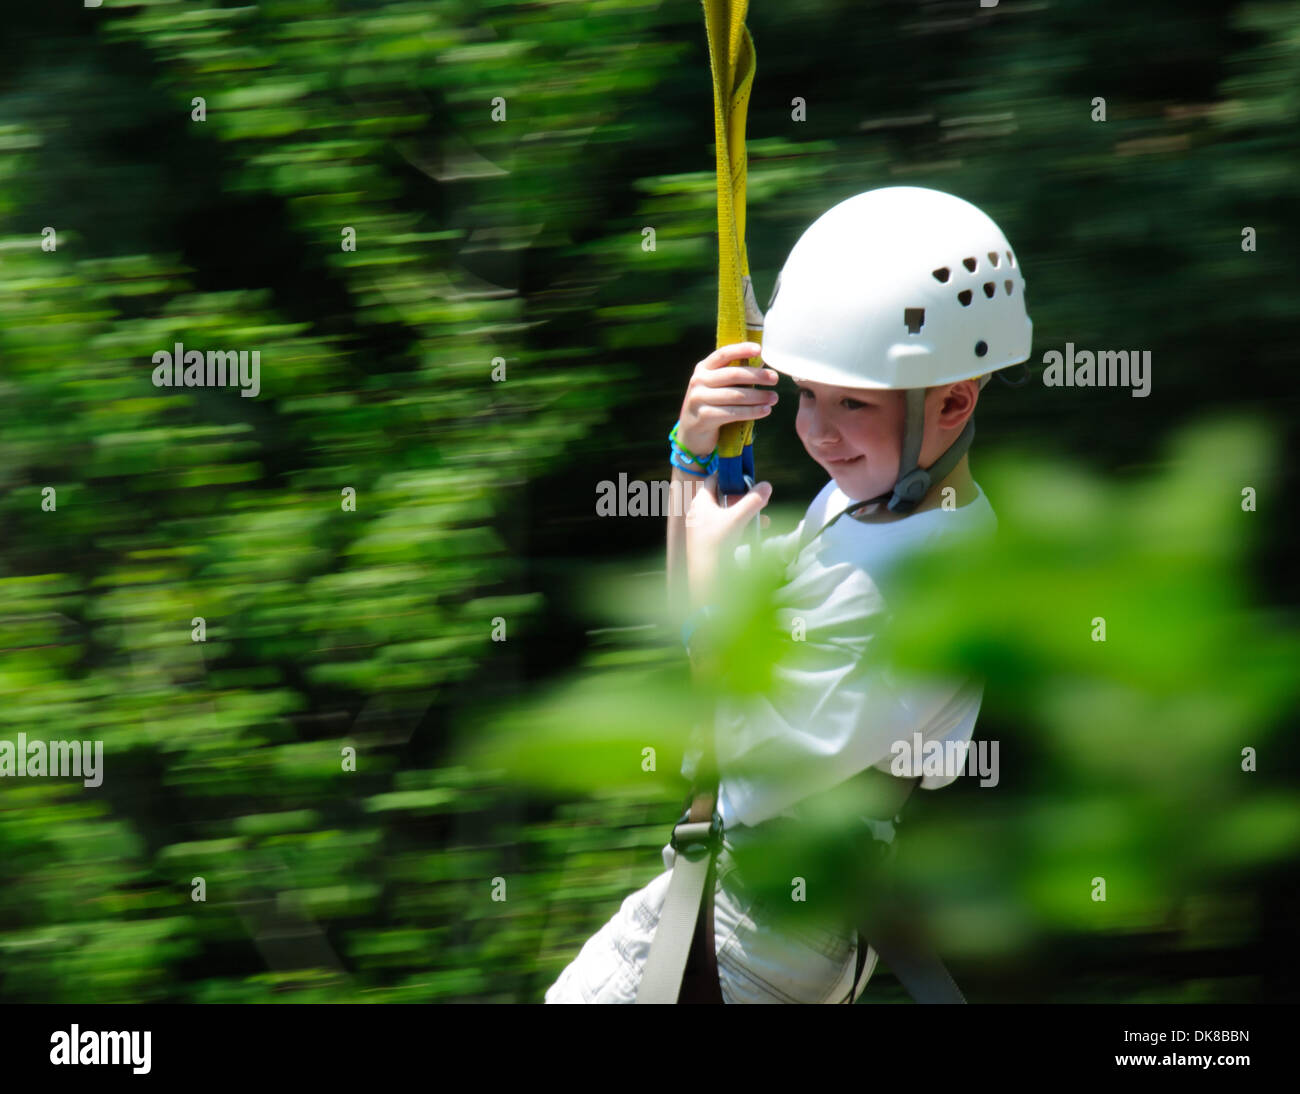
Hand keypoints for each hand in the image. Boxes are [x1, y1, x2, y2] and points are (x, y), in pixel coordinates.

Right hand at [676, 342, 779, 458]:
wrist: (691, 432)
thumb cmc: (711, 404)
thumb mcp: (716, 386)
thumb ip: (734, 375)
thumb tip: (762, 364)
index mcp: (703, 368)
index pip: (723, 354)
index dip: (741, 350)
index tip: (759, 349)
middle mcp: (698, 381)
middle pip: (733, 374)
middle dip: (757, 376)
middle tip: (774, 378)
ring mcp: (699, 399)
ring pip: (736, 395)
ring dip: (759, 396)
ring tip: (774, 397)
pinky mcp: (704, 417)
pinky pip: (734, 412)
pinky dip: (752, 411)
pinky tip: (765, 410)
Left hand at [684, 475, 772, 609]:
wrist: (706, 579)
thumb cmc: (716, 544)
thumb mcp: (737, 519)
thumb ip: (753, 501)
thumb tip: (766, 485)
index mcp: (700, 502)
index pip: (714, 479)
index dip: (731, 476)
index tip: (748, 478)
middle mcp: (699, 513)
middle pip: (723, 496)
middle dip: (743, 498)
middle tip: (758, 500)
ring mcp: (703, 528)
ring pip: (727, 514)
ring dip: (745, 514)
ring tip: (763, 519)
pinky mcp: (709, 543)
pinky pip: (726, 529)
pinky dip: (740, 528)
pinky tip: (756, 533)